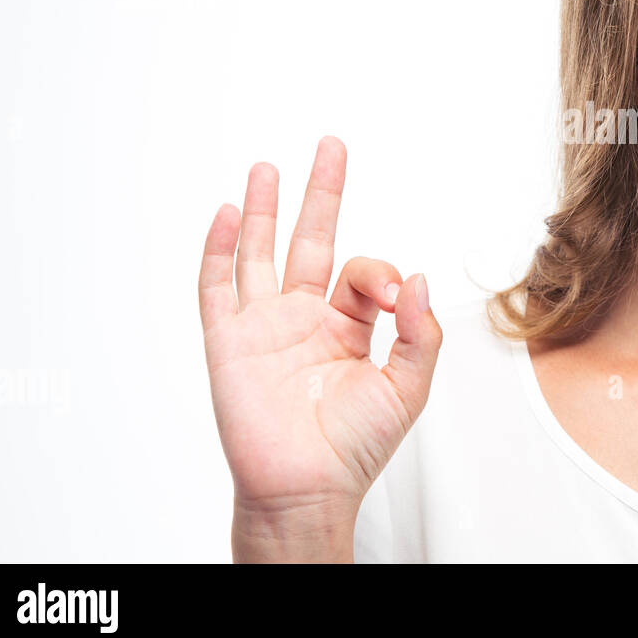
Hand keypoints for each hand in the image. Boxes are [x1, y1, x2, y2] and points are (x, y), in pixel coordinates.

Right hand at [197, 136, 442, 535]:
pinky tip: (228, 214)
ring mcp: (263, 327)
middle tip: (331, 147)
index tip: (390, 296)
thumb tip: (418, 278)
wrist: (307, 489)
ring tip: (267, 168)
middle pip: (311, 240)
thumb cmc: (355, 448)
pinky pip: (217, 288)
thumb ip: (421, 332)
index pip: (362, 272)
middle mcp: (304, 319)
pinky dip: (219, 250)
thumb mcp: (408, 386)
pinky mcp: (229, 342)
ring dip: (265, 210)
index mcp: (346, 327)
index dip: (379, 273)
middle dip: (321, 194)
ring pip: (261, 254)